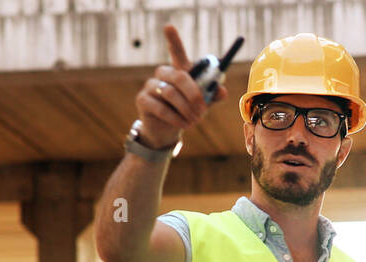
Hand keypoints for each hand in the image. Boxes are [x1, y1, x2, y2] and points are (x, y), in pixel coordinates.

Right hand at [133, 25, 228, 148]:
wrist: (167, 130)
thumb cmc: (186, 111)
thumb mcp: (203, 103)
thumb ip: (212, 95)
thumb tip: (222, 91)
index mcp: (178, 70)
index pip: (175, 51)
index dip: (173, 39)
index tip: (168, 27)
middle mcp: (163, 74)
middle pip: (179, 76)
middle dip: (194, 94)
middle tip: (203, 110)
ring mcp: (151, 86)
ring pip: (170, 94)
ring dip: (187, 109)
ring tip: (195, 120)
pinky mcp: (142, 100)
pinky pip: (161, 108)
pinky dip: (176, 118)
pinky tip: (184, 124)